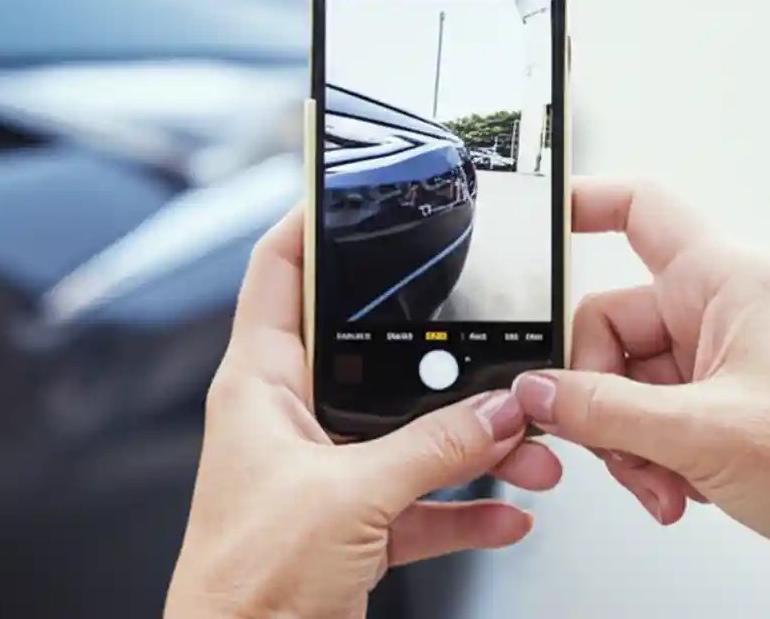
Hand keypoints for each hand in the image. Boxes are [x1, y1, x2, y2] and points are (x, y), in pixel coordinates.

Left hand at [166, 206, 561, 618]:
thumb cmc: (243, 588)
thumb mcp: (348, 500)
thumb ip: (432, 451)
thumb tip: (496, 414)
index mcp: (260, 388)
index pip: (278, 274)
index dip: (311, 224)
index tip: (354, 190)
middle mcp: (291, 421)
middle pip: (371, 358)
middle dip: (440, 357)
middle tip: (490, 343)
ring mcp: (325, 473)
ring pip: (410, 434)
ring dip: (472, 441)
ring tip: (525, 445)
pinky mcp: (353, 524)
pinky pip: (422, 500)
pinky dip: (467, 507)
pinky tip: (508, 512)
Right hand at [514, 178, 769, 604]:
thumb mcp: (700, 434)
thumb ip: (603, 411)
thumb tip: (541, 394)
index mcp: (728, 280)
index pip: (639, 210)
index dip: (583, 205)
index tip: (537, 223)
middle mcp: (724, 313)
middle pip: (612, 324)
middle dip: (600, 394)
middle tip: (612, 438)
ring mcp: (723, 364)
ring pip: (628, 384)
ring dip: (627, 441)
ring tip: (658, 479)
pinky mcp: (724, 412)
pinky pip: (652, 421)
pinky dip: (651, 459)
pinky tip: (677, 489)